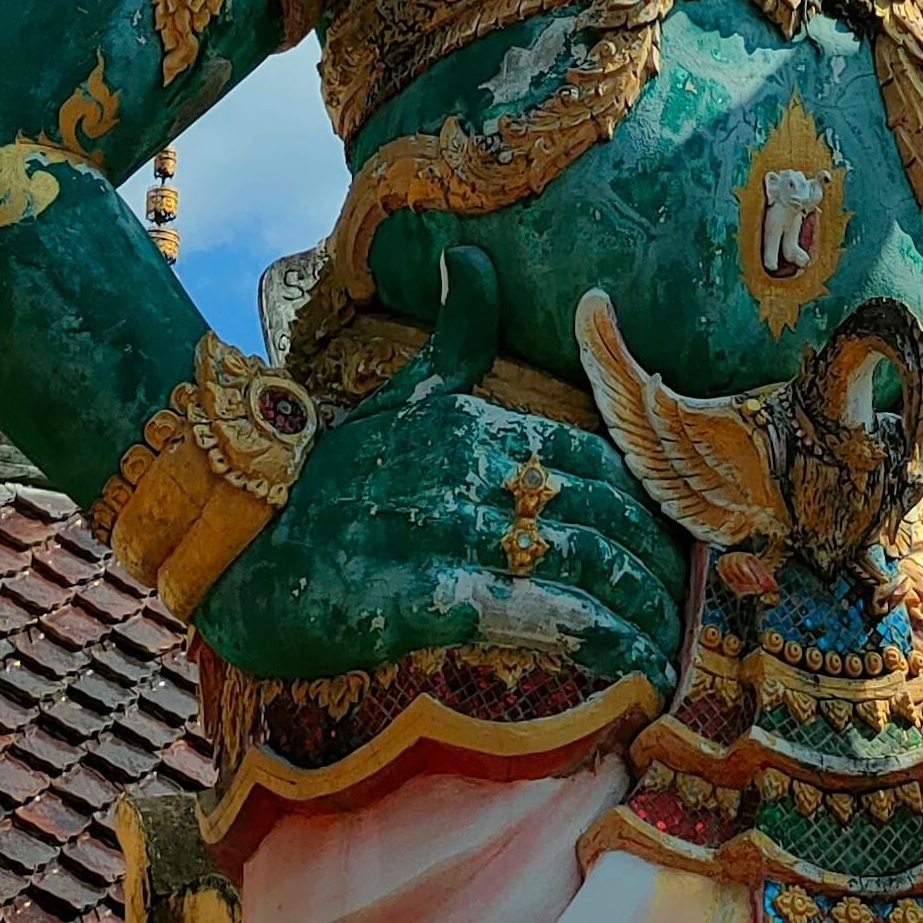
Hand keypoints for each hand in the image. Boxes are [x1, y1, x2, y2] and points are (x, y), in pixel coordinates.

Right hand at [193, 245, 685, 693]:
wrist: (239, 541)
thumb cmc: (332, 473)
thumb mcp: (401, 393)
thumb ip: (456, 332)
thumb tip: (471, 256)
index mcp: (480, 422)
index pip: (596, 456)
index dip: (643, 503)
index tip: (673, 544)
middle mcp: (477, 469)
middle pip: (603, 512)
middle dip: (654, 564)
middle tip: (683, 607)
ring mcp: (455, 532)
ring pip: (584, 562)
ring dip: (642, 609)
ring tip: (669, 648)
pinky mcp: (432, 598)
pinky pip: (537, 614)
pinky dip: (597, 638)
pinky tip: (632, 666)